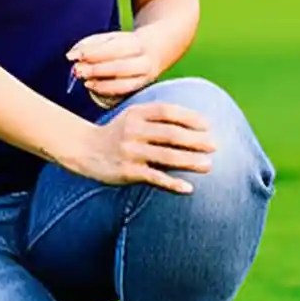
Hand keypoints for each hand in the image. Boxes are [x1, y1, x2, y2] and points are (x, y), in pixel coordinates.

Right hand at [60, 102, 214, 193]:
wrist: (84, 149)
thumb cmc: (118, 132)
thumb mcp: (134, 116)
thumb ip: (158, 116)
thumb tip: (195, 121)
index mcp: (137, 113)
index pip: (168, 112)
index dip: (190, 118)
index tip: (208, 125)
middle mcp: (133, 130)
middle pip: (171, 134)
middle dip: (196, 140)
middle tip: (215, 145)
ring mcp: (130, 151)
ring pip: (166, 156)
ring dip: (190, 161)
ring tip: (208, 165)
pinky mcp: (127, 171)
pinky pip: (154, 178)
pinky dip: (173, 184)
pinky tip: (188, 188)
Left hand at [67, 31, 159, 105]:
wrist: (158, 48)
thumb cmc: (127, 43)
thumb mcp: (114, 37)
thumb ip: (93, 44)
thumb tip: (72, 55)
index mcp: (137, 43)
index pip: (113, 49)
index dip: (92, 53)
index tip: (73, 56)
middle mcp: (144, 61)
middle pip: (119, 67)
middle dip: (96, 70)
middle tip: (77, 71)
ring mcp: (146, 77)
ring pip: (124, 84)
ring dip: (101, 84)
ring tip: (85, 82)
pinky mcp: (143, 88)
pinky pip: (124, 92)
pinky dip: (107, 90)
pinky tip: (93, 87)